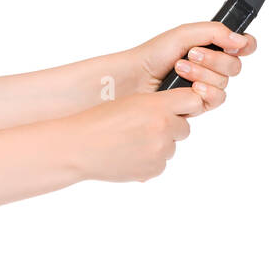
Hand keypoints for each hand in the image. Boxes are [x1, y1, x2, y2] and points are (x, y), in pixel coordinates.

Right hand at [65, 87, 220, 182]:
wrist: (80, 147)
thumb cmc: (99, 120)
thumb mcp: (130, 101)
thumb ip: (158, 105)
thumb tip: (178, 111)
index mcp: (158, 107)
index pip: (192, 101)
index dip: (186, 104)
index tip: (180, 106)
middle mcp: (163, 129)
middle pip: (184, 128)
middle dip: (171, 127)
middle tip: (147, 126)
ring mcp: (159, 152)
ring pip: (171, 147)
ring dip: (159, 145)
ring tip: (132, 141)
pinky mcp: (153, 170)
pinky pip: (160, 163)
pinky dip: (149, 160)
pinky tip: (129, 153)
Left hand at [127, 21, 257, 99]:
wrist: (135, 77)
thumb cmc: (154, 54)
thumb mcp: (185, 34)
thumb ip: (215, 32)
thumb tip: (242, 40)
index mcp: (211, 46)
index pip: (243, 45)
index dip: (246, 45)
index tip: (237, 45)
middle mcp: (212, 67)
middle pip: (235, 65)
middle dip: (214, 59)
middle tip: (191, 54)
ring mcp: (206, 86)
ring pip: (225, 82)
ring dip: (203, 73)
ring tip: (180, 68)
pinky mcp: (199, 104)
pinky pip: (217, 99)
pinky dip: (206, 90)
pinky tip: (191, 87)